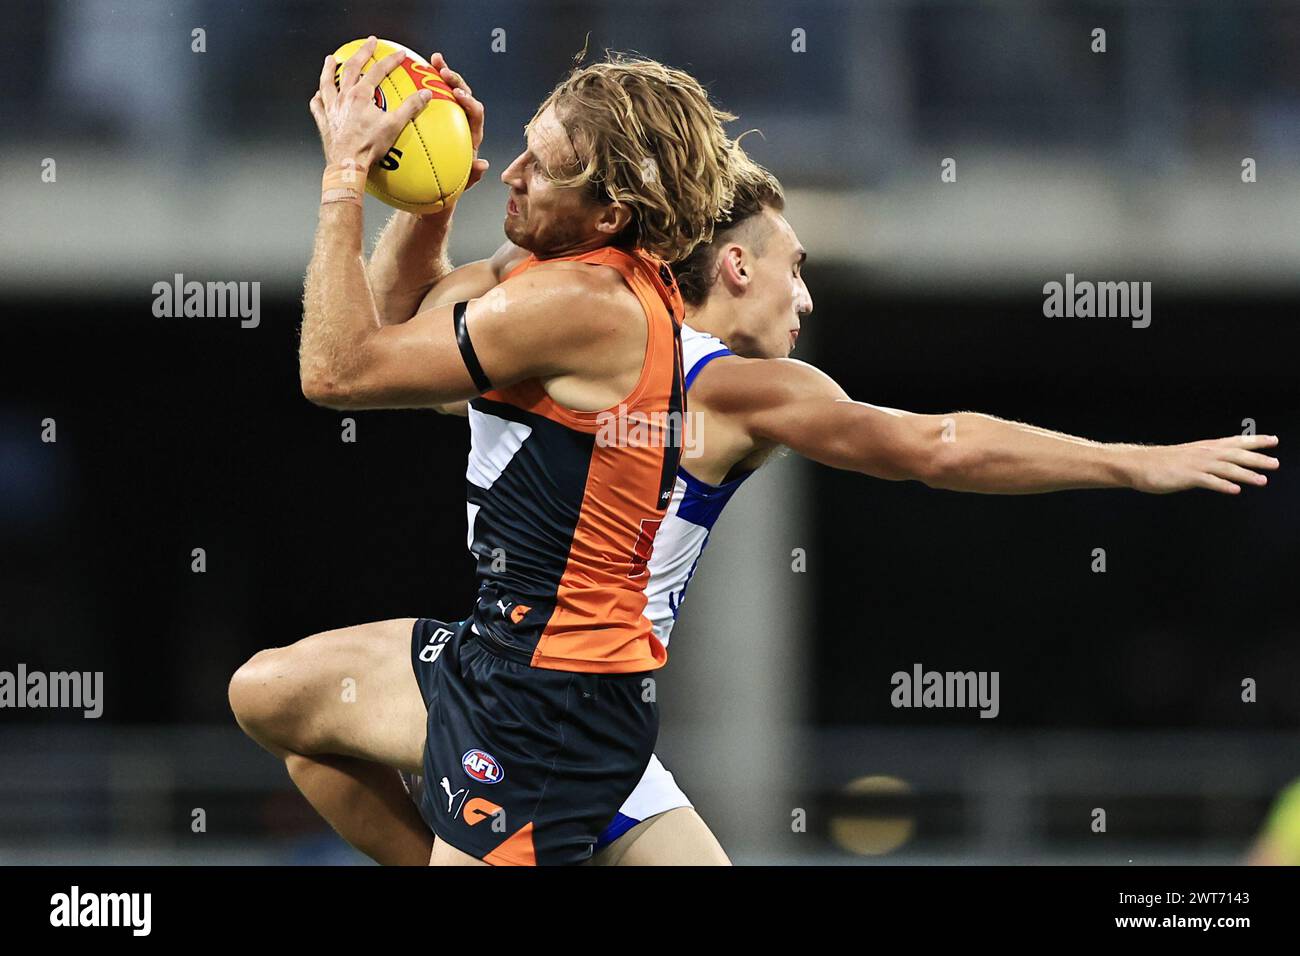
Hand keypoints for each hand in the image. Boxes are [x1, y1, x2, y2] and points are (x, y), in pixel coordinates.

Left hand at [309, 36, 433, 170]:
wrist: (347, 165)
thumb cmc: (368, 147)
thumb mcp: (394, 126)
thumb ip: (410, 108)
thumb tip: (425, 95)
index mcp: (360, 95)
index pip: (378, 71)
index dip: (391, 60)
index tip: (399, 54)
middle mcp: (344, 97)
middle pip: (352, 68)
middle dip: (362, 52)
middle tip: (369, 42)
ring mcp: (331, 108)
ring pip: (327, 82)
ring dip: (330, 68)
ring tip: (332, 59)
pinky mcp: (324, 121)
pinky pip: (317, 106)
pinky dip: (318, 98)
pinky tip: (318, 95)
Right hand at [427, 51, 489, 192]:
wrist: (437, 189)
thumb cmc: (452, 186)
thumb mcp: (462, 183)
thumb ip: (474, 174)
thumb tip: (483, 164)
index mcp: (472, 135)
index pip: (476, 114)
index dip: (470, 102)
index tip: (458, 95)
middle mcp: (463, 123)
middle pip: (464, 95)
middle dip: (456, 80)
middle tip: (443, 70)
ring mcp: (449, 118)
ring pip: (449, 91)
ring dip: (442, 73)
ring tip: (433, 60)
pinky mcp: (436, 116)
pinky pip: (432, 96)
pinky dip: (426, 83)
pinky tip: (415, 71)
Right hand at [1130, 434, 1279, 493]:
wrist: (1136, 464)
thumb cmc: (1161, 462)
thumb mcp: (1187, 457)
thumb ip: (1205, 460)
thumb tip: (1220, 466)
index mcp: (1204, 447)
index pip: (1235, 442)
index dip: (1255, 441)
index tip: (1273, 440)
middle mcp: (1203, 453)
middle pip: (1235, 455)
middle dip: (1257, 459)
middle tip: (1276, 463)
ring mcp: (1195, 465)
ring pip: (1226, 468)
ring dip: (1246, 474)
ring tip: (1262, 480)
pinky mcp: (1186, 477)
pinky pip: (1208, 481)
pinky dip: (1222, 485)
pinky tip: (1234, 490)